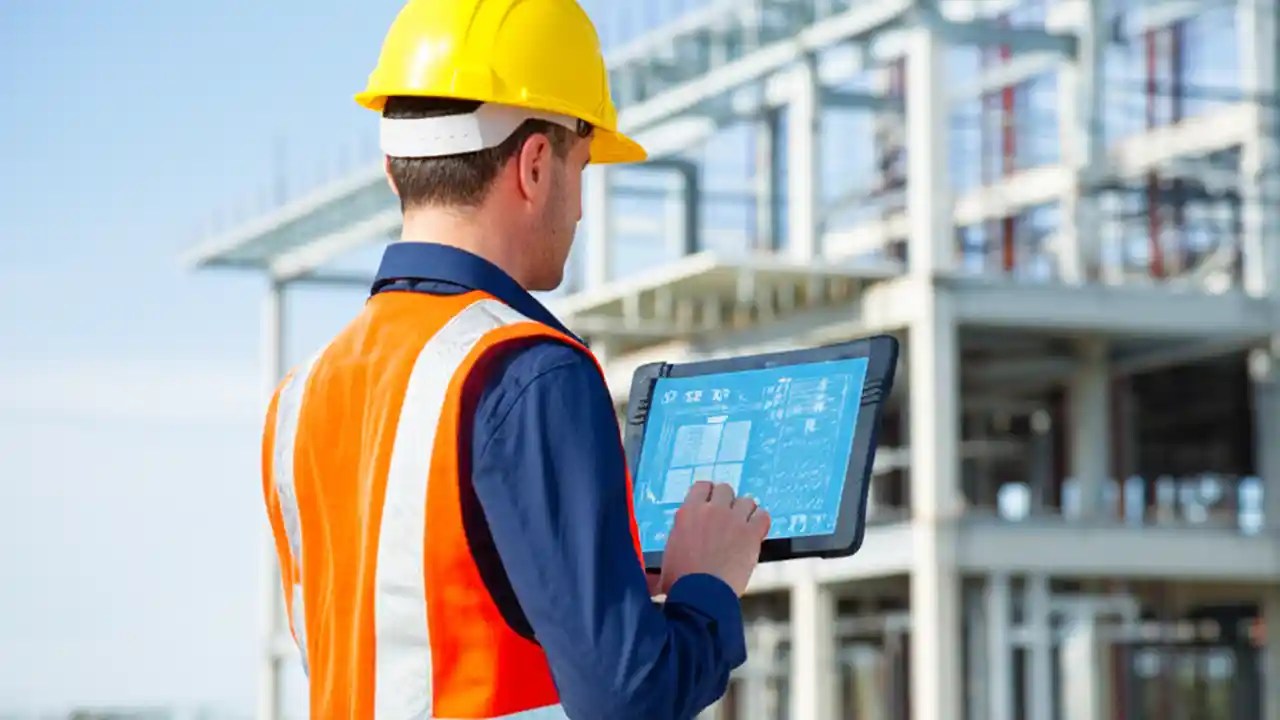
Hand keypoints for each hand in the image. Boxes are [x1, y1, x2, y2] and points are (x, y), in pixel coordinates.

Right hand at [660, 481, 770, 596]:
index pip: (702, 487)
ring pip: (747, 500)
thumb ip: (669, 553)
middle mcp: (711, 510)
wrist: (701, 596)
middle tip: (727, 517)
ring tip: (743, 525)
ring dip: (745, 511)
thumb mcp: (666, 559)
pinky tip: (756, 532)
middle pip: (725, 489)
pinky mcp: (751, 534)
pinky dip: (760, 522)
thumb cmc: (681, 582)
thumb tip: (651, 577)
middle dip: (727, 501)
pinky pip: (763, 516)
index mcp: (688, 512)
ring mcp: (733, 520)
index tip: (710, 504)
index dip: (708, 495)